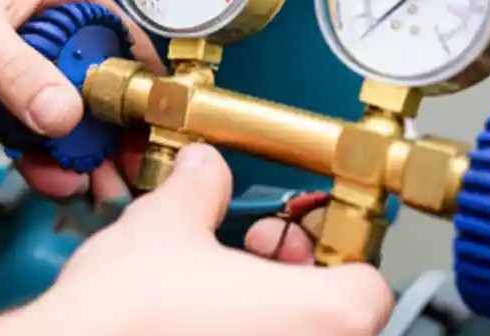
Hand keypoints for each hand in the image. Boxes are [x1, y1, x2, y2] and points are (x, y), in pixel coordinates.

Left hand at [0, 0, 162, 197]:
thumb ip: (20, 72)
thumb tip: (64, 112)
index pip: (116, 37)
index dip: (137, 81)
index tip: (151, 122)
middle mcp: (43, 33)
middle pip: (97, 89)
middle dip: (110, 133)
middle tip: (124, 170)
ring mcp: (16, 73)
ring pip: (65, 123)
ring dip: (78, 156)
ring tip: (92, 187)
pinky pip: (28, 141)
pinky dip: (41, 163)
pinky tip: (51, 180)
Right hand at [0, 144, 393, 335]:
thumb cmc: (122, 317)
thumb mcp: (165, 225)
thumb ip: (198, 186)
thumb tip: (202, 169)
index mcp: (323, 317)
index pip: (368, 285)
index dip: (330, 249)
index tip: (297, 232)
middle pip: (335, 316)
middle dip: (292, 274)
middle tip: (255, 247)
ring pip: (292, 335)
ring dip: (264, 307)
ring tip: (218, 282)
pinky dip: (236, 333)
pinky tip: (195, 319)